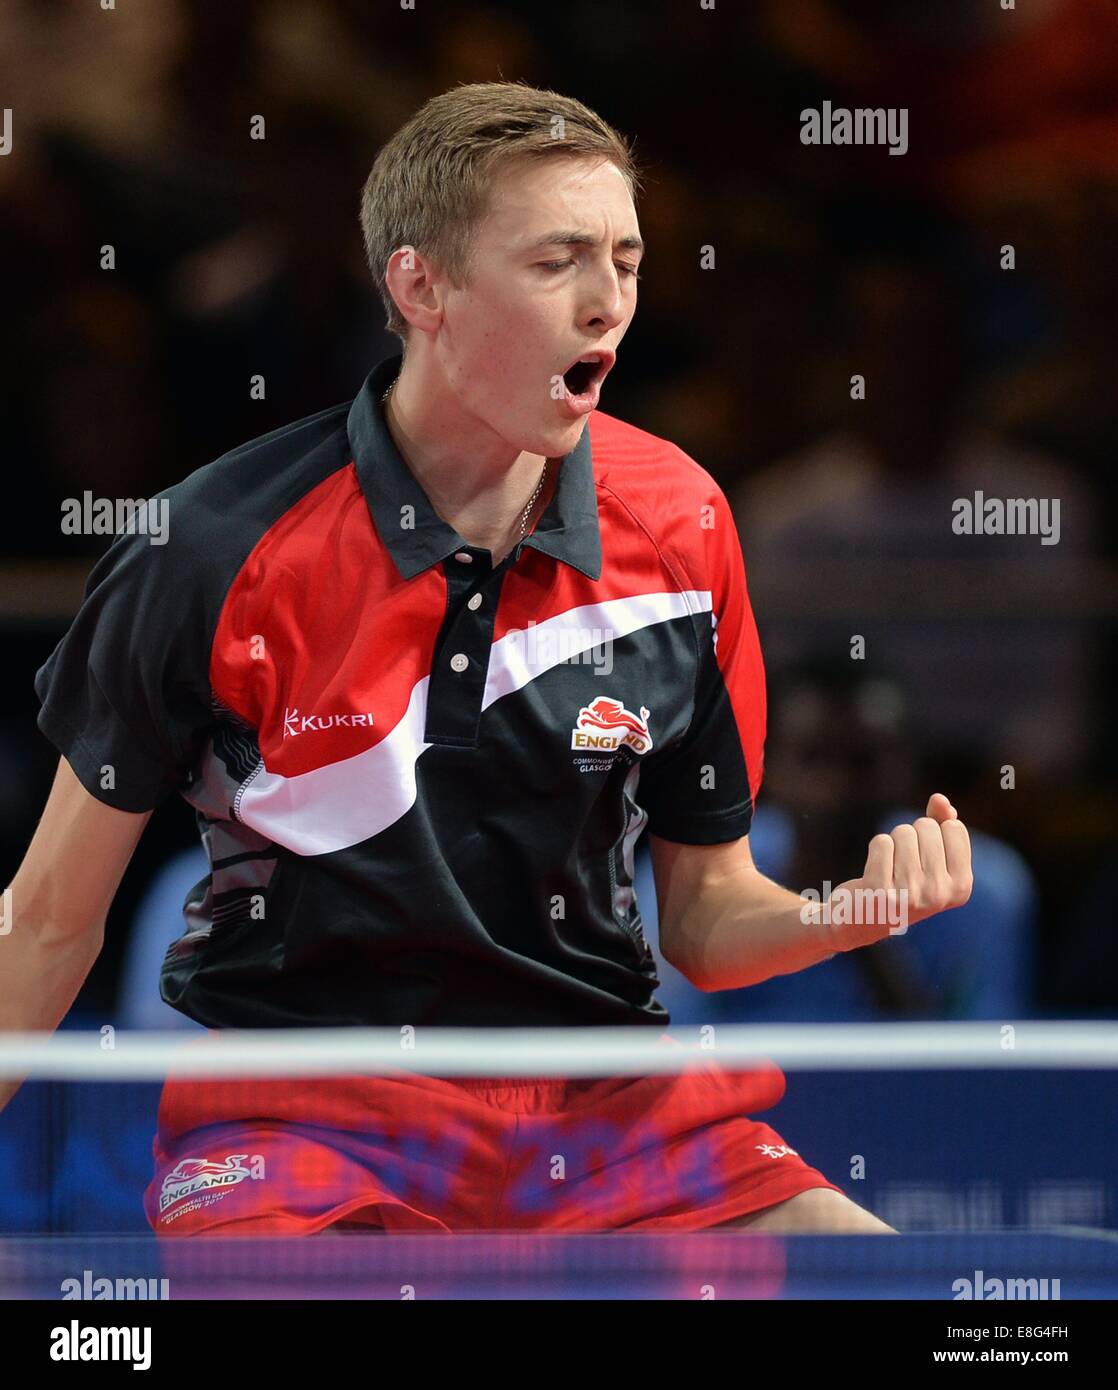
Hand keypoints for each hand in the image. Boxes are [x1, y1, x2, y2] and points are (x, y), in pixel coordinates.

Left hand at [824, 793, 973, 944]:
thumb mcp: (929, 856)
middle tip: (902, 866)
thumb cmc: (900, 882)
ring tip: (889, 870)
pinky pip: (881, 842)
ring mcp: (911, 895)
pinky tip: (873, 874)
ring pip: (902, 832)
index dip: (933, 832)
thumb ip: (941, 823)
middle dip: (911, 836)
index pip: (953, 827)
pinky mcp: (880, 892)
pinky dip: (876, 849)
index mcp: (962, 886)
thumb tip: (940, 800)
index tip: (924, 858)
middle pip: (926, 826)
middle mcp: (940, 894)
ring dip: (892, 843)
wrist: (860, 920)